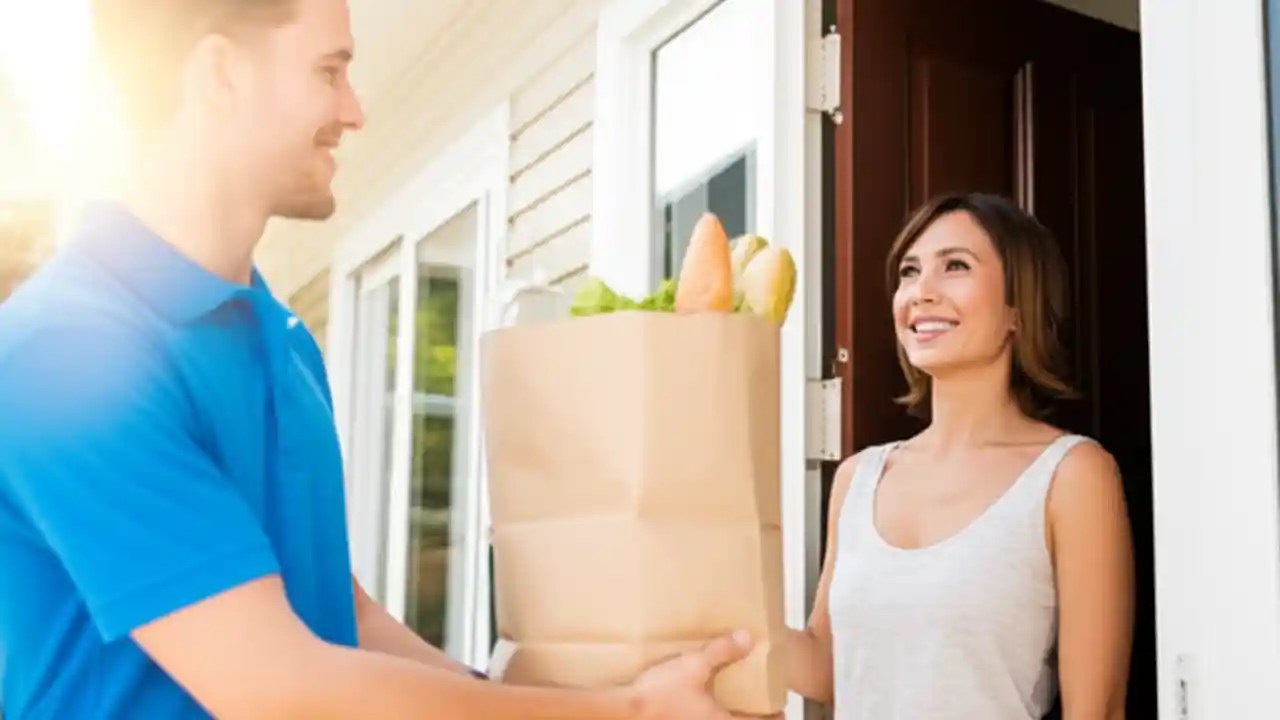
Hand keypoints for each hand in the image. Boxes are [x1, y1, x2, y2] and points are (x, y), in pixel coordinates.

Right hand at [628, 630, 761, 718]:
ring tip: (725, 705)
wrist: (623, 712)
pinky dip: (703, 716)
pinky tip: (695, 707)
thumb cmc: (658, 695)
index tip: (780, 711)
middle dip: (747, 717)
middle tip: (755, 707)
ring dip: (723, 716)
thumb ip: (721, 651)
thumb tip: (745, 637)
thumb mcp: (693, 666)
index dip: (774, 719)